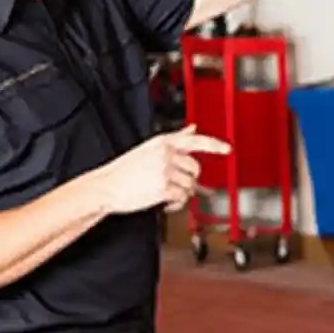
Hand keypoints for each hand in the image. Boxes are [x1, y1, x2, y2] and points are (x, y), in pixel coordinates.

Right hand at [97, 124, 230, 214]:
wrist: (105, 187)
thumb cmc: (123, 170)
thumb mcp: (149, 148)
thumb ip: (175, 138)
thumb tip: (192, 128)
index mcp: (163, 142)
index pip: (195, 140)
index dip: (214, 145)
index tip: (227, 149)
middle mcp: (166, 154)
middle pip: (196, 168)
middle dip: (190, 179)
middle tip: (177, 185)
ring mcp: (165, 170)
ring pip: (190, 185)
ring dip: (182, 193)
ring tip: (167, 194)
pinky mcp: (163, 188)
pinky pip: (182, 198)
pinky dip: (176, 204)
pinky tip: (165, 203)